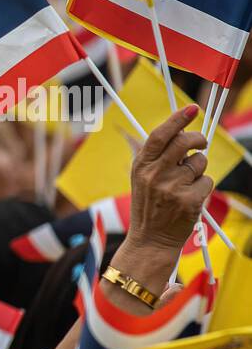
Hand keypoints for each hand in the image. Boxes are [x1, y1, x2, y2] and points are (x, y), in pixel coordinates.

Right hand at [113, 105, 212, 291]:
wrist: (149, 240)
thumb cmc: (148, 206)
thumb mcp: (142, 179)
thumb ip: (157, 156)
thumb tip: (182, 131)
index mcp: (141, 166)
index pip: (160, 135)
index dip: (177, 119)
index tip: (192, 108)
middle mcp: (154, 174)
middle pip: (185, 142)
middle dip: (198, 139)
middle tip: (201, 143)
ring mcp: (171, 188)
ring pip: (200, 163)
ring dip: (199, 170)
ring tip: (185, 185)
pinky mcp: (188, 201)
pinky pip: (207, 181)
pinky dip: (203, 188)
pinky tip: (190, 199)